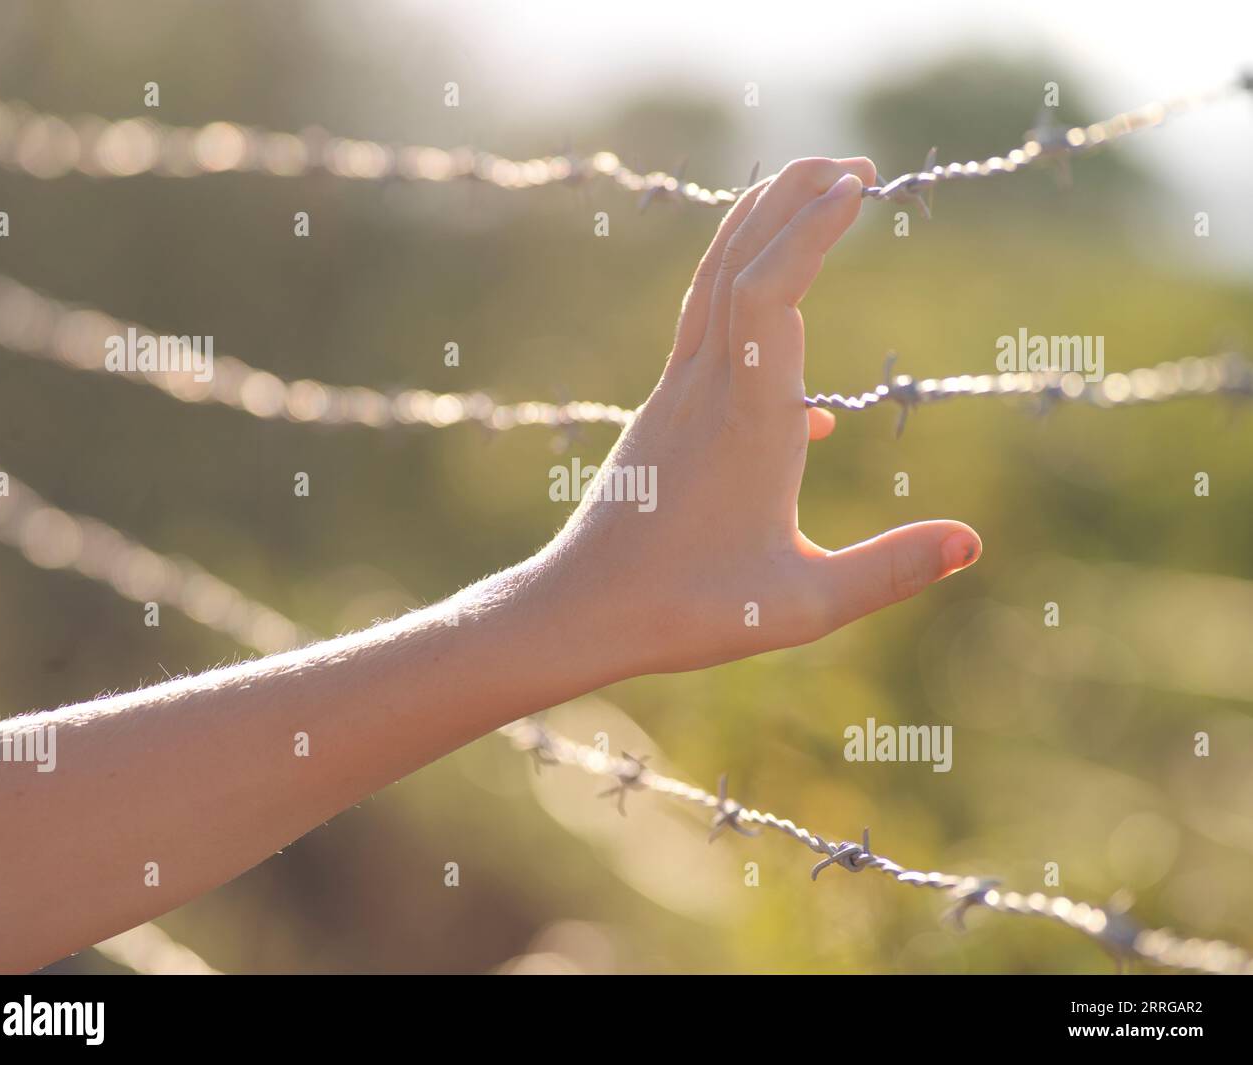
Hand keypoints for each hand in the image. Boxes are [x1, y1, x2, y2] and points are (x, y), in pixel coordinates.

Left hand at [543, 157, 981, 675]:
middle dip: (791, 200)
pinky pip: (703, 328)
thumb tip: (972, 542)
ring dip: (758, 228)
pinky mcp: (661, 411)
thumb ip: (888, 569)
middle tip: (852, 164)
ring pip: (711, 284)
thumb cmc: (687, 612)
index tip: (856, 185)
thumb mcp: (801, 606)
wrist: (581, 610)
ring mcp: (674, 395)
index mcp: (745, 422)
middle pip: (736, 262)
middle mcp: (704, 390)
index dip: (809, 231)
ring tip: (808, 192)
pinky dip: (741, 293)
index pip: (767, 293)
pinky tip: (784, 342)